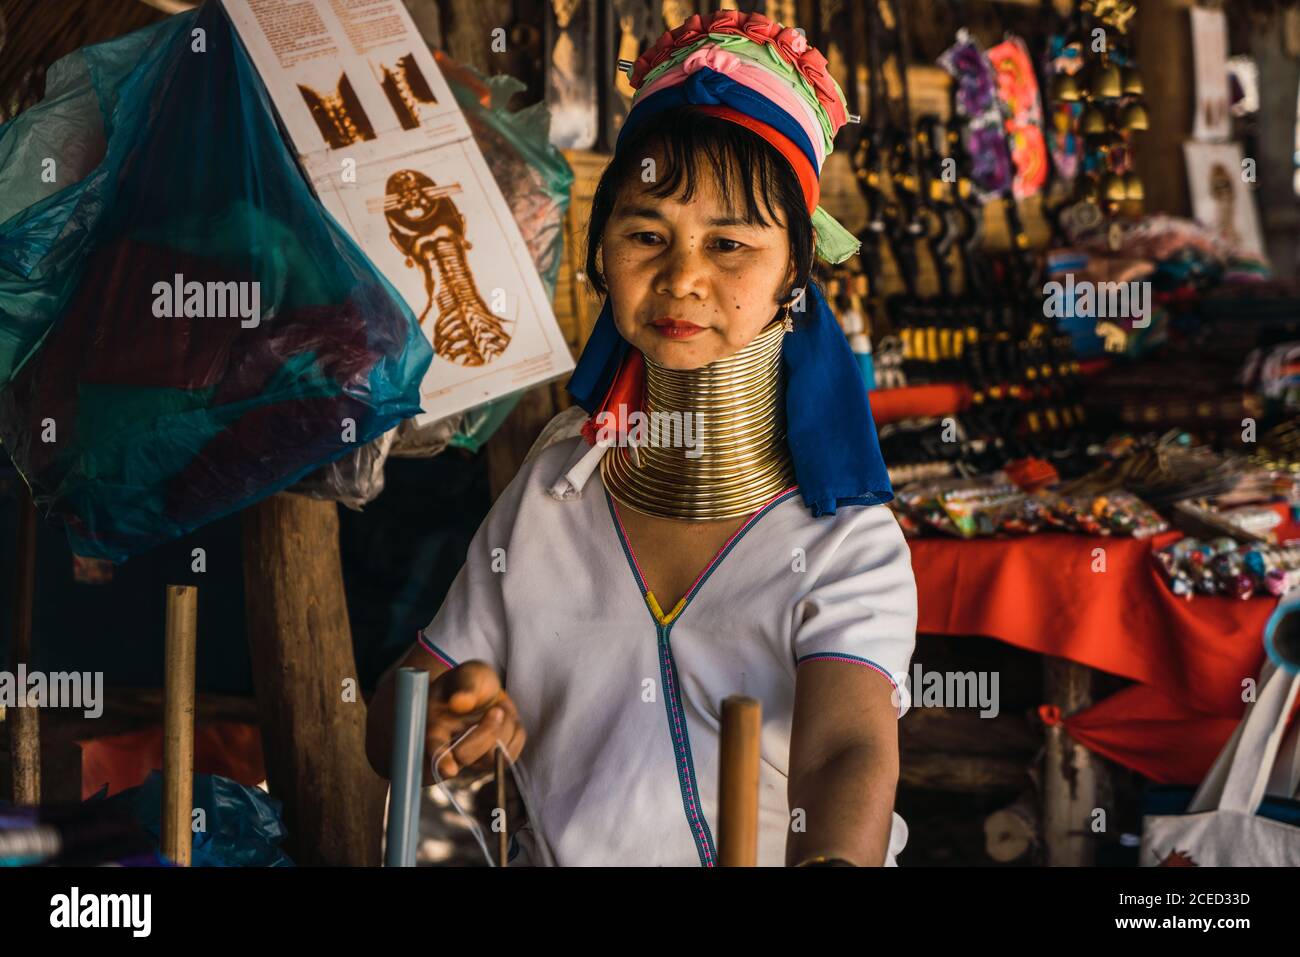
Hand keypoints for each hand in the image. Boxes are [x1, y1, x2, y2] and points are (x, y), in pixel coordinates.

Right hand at [426, 661, 525, 779]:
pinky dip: (515, 733)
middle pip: (465, 755)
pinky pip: (511, 754)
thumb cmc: (469, 681)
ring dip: (503, 729)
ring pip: (491, 757)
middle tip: (496, 710)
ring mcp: (472, 758)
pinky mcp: (493, 758)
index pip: (433, 749)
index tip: (450, 770)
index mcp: (434, 727)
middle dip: (486, 732)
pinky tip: (505, 720)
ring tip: (497, 710)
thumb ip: (465, 685)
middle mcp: (450, 748)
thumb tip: (460, 702)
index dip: (441, 760)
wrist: (482, 689)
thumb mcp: (468, 673)